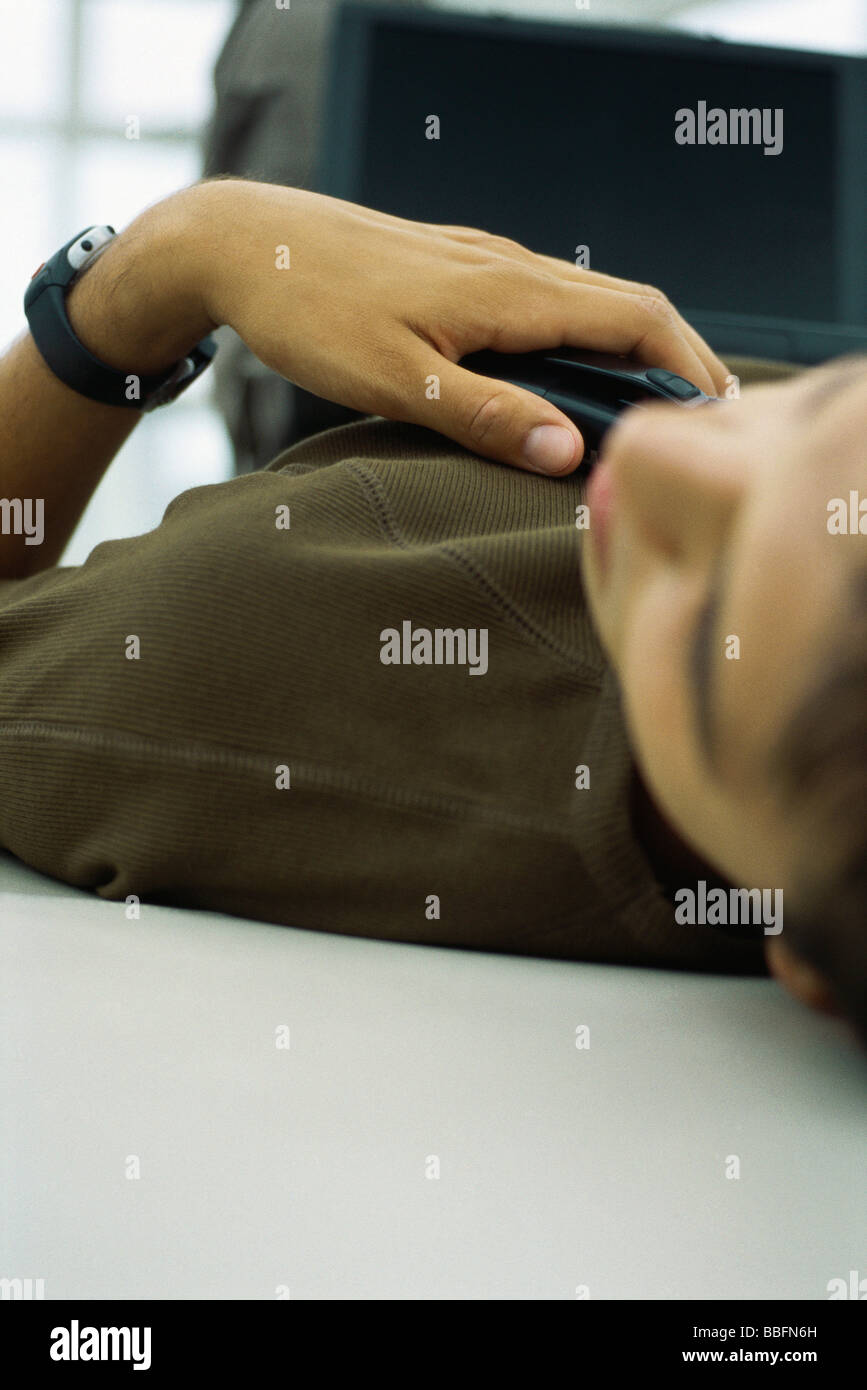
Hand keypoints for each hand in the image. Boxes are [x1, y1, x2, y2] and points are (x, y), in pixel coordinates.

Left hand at [194, 179, 729, 474]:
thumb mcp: (395, 379)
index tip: (716, 419)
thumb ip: (485, 415)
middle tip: (695, 427)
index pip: (635, 319)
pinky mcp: (458, 272)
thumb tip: (567, 453)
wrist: (246, 244)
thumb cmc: (311, 310)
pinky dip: (579, 344)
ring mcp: (485, 265)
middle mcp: (508, 268)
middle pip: (626, 306)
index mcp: (507, 293)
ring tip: (643, 414)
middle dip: (672, 363)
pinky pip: (545, 304)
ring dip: (626, 354)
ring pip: (587, 303)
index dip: (686, 367)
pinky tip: (564, 383)